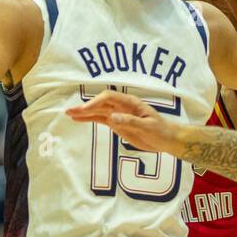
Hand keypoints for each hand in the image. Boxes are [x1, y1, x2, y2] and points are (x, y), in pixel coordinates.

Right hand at [65, 90, 181, 154]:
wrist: (167, 139)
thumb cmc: (161, 130)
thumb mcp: (148, 127)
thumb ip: (130, 121)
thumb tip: (113, 117)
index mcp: (130, 102)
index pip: (109, 97)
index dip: (96, 102)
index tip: (86, 109)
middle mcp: (122, 106)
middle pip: (100, 103)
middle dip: (85, 106)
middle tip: (70, 111)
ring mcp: (119, 114)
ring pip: (98, 111)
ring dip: (84, 112)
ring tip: (69, 114)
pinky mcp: (117, 124)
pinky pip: (101, 119)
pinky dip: (90, 119)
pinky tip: (79, 120)